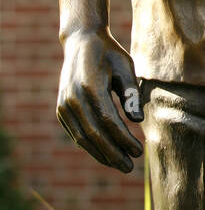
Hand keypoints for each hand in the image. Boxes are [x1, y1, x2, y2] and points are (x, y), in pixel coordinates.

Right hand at [56, 30, 142, 172]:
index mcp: (91, 86)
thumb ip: (131, 93)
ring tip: (120, 165)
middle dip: (113, 154)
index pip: (108, 121)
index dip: (124, 139)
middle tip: (130, 167)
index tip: (139, 151)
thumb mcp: (126, 67)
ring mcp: (64, 105)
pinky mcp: (61, 109)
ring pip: (82, 138)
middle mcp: (73, 98)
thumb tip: (138, 120)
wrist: (81, 42)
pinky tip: (106, 153)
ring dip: (102, 154)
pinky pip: (76, 133)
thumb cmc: (109, 54)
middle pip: (94, 134)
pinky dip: (90, 146)